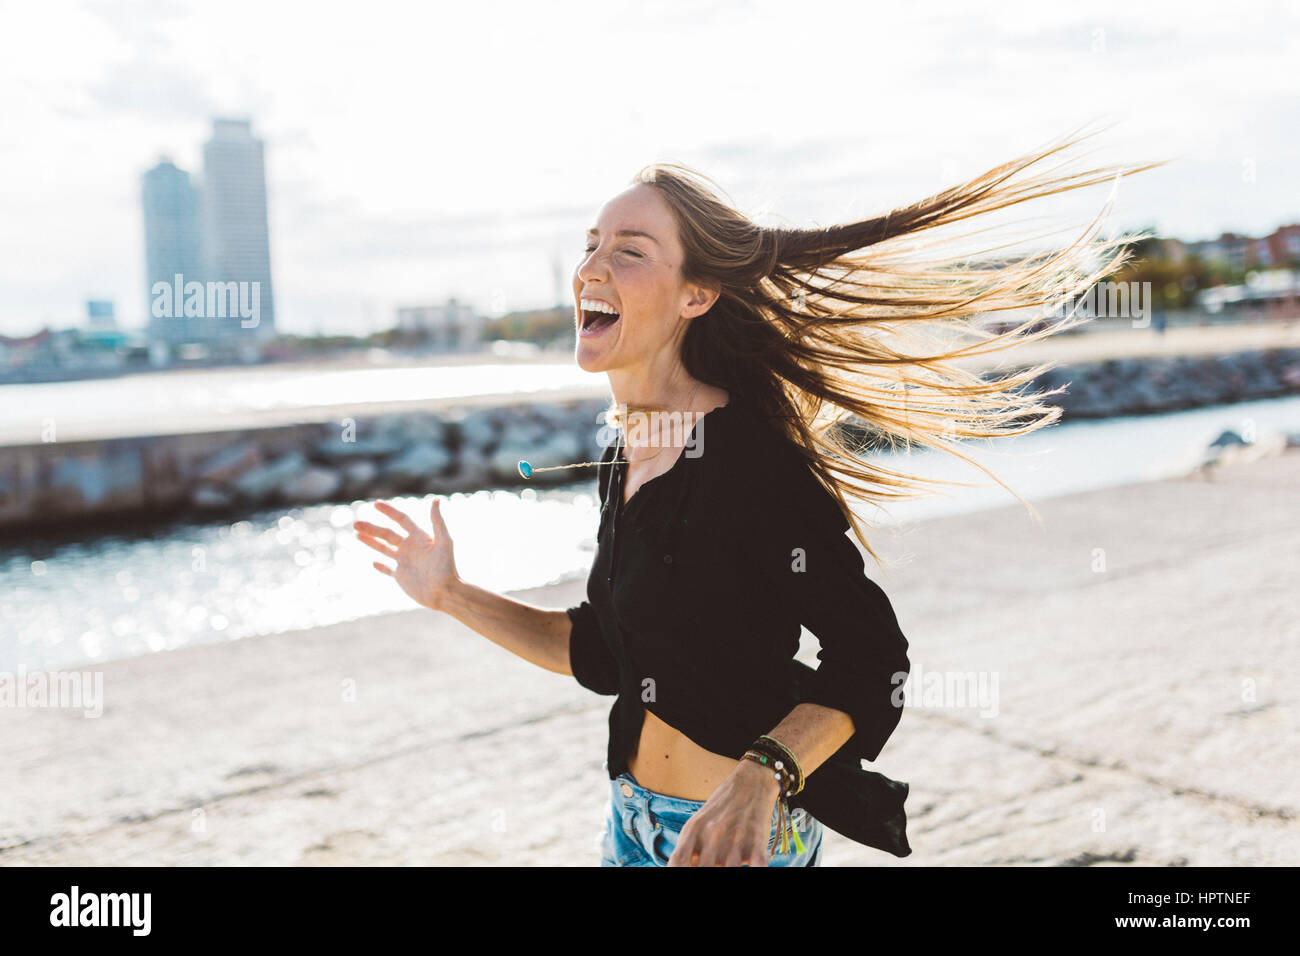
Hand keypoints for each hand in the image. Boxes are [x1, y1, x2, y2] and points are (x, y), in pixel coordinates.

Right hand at [353, 499, 458, 610]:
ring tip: (356, 534)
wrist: (445, 592)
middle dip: (372, 528)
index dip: (389, 511)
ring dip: (371, 541)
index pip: (402, 520)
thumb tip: (436, 500)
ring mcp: (405, 562)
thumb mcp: (444, 541)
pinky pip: (388, 570)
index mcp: (420, 537)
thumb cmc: (446, 567)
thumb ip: (438, 521)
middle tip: (355, 523)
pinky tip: (373, 562)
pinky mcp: (402, 576)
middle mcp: (411, 548)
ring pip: (384, 548)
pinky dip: (381, 566)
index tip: (376, 504)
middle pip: (388, 534)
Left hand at [666, 759, 781, 866]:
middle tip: (710, 865)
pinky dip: (756, 869)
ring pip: (729, 870)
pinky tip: (753, 866)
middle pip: (702, 869)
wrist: (750, 782)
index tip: (683, 872)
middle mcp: (713, 835)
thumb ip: (687, 850)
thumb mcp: (697, 824)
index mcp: (694, 831)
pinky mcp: (757, 841)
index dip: (678, 872)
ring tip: (728, 865)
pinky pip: (758, 865)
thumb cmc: (720, 810)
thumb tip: (679, 868)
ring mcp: (735, 839)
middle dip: (704, 871)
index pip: (678, 862)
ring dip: (729, 869)